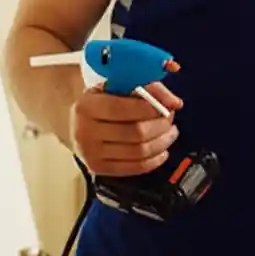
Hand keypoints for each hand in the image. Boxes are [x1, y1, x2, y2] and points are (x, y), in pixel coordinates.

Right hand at [69, 81, 183, 175]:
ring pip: (139, 151)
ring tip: (170, 132)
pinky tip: (162, 150)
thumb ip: (150, 89)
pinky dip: (155, 159)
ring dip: (163, 142)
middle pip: (136, 132)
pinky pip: (135, 167)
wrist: (79, 124)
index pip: (122, 109)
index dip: (150, 108)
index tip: (165, 107)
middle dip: (161, 125)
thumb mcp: (120, 87)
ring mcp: (90, 153)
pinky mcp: (99, 168)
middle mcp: (84, 131)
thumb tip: (175, 103)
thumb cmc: (105, 102)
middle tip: (170, 118)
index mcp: (86, 106)